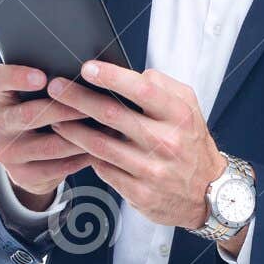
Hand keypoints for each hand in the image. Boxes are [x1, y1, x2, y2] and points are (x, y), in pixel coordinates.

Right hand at [0, 63, 93, 209]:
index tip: (42, 77)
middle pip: (28, 114)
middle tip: (92, 104)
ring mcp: (7, 152)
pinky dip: (81, 158)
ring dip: (80, 136)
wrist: (31, 163)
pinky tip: (99, 149)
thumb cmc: (43, 118)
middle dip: (63, 109)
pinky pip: (57, 167)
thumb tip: (92, 69)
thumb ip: (55, 84)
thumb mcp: (39, 98)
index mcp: (1, 97)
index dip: (15, 77)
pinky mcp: (21, 175)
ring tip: (106, 128)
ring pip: (49, 145)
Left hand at [47, 61, 225, 229]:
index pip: (142, 90)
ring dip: (72, 129)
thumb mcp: (190, 110)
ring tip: (54, 117)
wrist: (209, 195)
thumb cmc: (192, 145)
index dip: (111, 77)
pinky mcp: (140, 194)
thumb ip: (165, 87)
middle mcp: (167, 143)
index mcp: (179, 116)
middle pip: (112, 115)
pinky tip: (74, 145)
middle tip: (56, 88)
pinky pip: (103, 169)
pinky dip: (86, 155)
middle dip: (78, 98)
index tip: (87, 68)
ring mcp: (152, 170)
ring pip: (100, 145)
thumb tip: (134, 74)